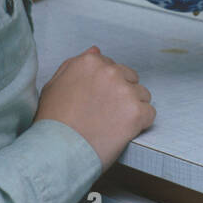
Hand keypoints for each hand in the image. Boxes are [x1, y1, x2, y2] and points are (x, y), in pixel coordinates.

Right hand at [34, 46, 154, 168]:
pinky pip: (150, 114)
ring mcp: (124, 91)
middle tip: (106, 114)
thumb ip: (74, 65)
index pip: (112, 67)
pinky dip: (140, 124)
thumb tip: (96, 51)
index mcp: (90, 62)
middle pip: (130, 79)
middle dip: (122, 95)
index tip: (98, 101)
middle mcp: (110, 72)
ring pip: (143, 95)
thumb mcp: (54, 86)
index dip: (106, 87)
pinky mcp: (136, 112)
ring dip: (132, 108)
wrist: (57, 152)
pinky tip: (122, 132)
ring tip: (113, 125)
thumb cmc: (53, 123)